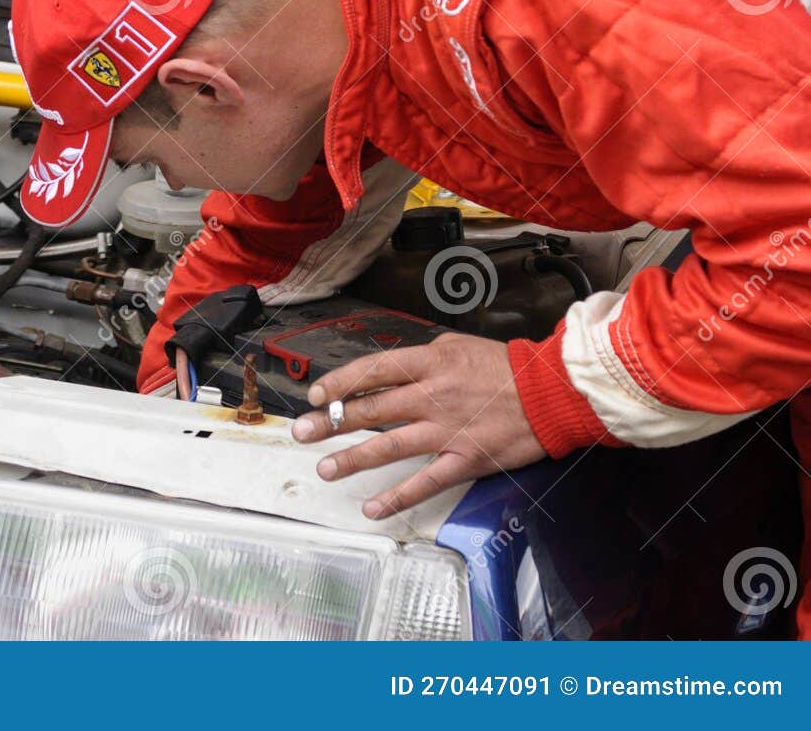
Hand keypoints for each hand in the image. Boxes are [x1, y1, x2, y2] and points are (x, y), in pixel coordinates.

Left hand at [289, 332, 546, 518]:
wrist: (552, 393)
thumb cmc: (505, 367)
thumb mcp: (456, 346)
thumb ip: (419, 359)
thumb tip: (385, 370)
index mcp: (429, 364)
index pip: (372, 371)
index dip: (339, 384)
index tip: (316, 396)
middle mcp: (432, 396)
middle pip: (370, 409)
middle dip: (331, 422)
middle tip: (301, 432)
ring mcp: (447, 431)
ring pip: (389, 446)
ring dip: (352, 459)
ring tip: (324, 468)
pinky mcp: (464, 459)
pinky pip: (425, 482)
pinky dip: (397, 497)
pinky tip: (373, 507)